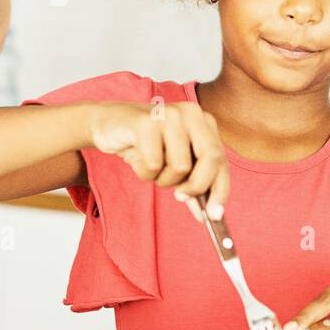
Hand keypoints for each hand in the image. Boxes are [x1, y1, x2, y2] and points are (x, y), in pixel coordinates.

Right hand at [85, 101, 228, 218]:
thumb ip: (194, 184)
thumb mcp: (174, 164)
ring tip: (150, 165)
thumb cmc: (145, 146)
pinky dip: (144, 172)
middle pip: (211, 159)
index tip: (215, 215)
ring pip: (180, 167)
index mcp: (204, 122)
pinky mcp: (146, 122)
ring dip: (162, 179)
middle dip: (197, 186)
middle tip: (180, 197)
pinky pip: (153, 164)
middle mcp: (192, 114)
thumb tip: (211, 214)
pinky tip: (136, 158)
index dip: (221, 190)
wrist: (107, 125)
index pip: (221, 160)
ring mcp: (170, 115)